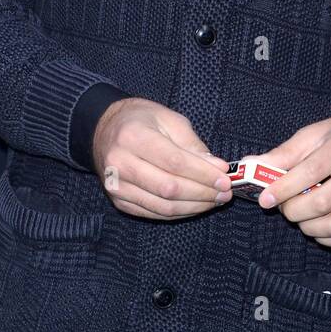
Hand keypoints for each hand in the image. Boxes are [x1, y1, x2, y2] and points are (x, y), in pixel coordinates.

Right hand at [93, 97, 233, 218]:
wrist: (104, 129)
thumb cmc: (141, 120)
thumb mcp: (169, 119)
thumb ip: (192, 144)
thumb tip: (216, 168)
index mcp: (133, 136)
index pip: (174, 162)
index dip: (202, 173)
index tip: (224, 177)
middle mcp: (120, 163)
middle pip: (169, 188)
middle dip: (203, 193)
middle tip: (225, 192)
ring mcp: (117, 186)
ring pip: (163, 206)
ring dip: (194, 206)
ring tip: (215, 200)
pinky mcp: (119, 201)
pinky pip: (154, 213)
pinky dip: (179, 212)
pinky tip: (196, 205)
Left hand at [257, 114, 330, 247]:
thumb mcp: (316, 133)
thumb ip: (284, 153)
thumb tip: (250, 164)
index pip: (310, 173)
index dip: (283, 189)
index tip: (265, 198)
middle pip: (321, 204)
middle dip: (293, 210)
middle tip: (283, 206)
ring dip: (307, 227)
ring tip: (300, 215)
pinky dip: (325, 239)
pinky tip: (317, 226)